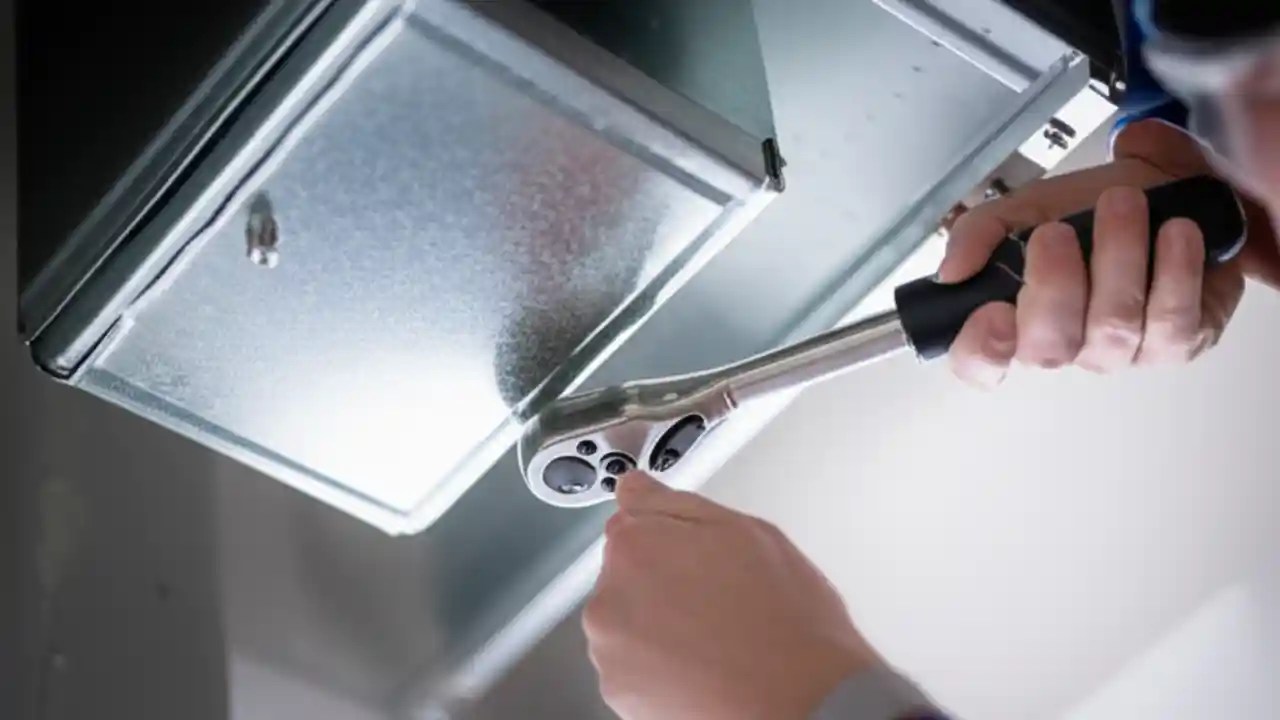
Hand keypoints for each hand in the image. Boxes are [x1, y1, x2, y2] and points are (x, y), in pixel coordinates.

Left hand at [583, 473, 879, 719]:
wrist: (801, 706)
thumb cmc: (788, 623)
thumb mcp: (747, 532)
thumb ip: (677, 505)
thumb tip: (636, 488)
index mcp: (636, 543)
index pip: (633, 519)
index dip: (672, 537)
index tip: (697, 557)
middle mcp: (609, 595)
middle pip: (628, 573)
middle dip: (663, 582)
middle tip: (718, 601)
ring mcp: (610, 650)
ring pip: (629, 623)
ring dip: (658, 628)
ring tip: (716, 642)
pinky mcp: (620, 694)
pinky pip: (633, 669)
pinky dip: (658, 670)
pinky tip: (703, 671)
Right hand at [940, 120, 1269, 387]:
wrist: (1166, 189)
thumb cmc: (1088, 210)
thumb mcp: (1023, 207)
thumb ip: (979, 232)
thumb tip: (953, 272)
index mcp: (1015, 321)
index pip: (980, 363)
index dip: (981, 350)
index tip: (992, 310)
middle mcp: (1065, 347)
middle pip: (1048, 347)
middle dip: (1054, 285)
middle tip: (1060, 230)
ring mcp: (1121, 353)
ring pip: (1112, 328)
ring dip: (1117, 258)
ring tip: (1124, 202)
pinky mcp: (1179, 343)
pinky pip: (1173, 322)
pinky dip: (1174, 271)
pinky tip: (1176, 231)